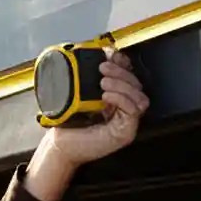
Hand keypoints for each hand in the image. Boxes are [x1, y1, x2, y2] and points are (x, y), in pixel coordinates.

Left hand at [24, 48, 148, 200]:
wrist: (61, 145)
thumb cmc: (68, 123)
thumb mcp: (75, 95)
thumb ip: (83, 78)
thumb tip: (88, 55)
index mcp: (115, 95)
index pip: (129, 74)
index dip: (123, 62)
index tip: (110, 55)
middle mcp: (124, 107)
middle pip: (136, 83)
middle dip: (120, 72)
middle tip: (102, 69)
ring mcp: (127, 120)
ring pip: (139, 96)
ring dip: (122, 85)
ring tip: (103, 83)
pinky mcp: (125, 131)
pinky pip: (134, 111)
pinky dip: (122, 99)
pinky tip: (106, 96)